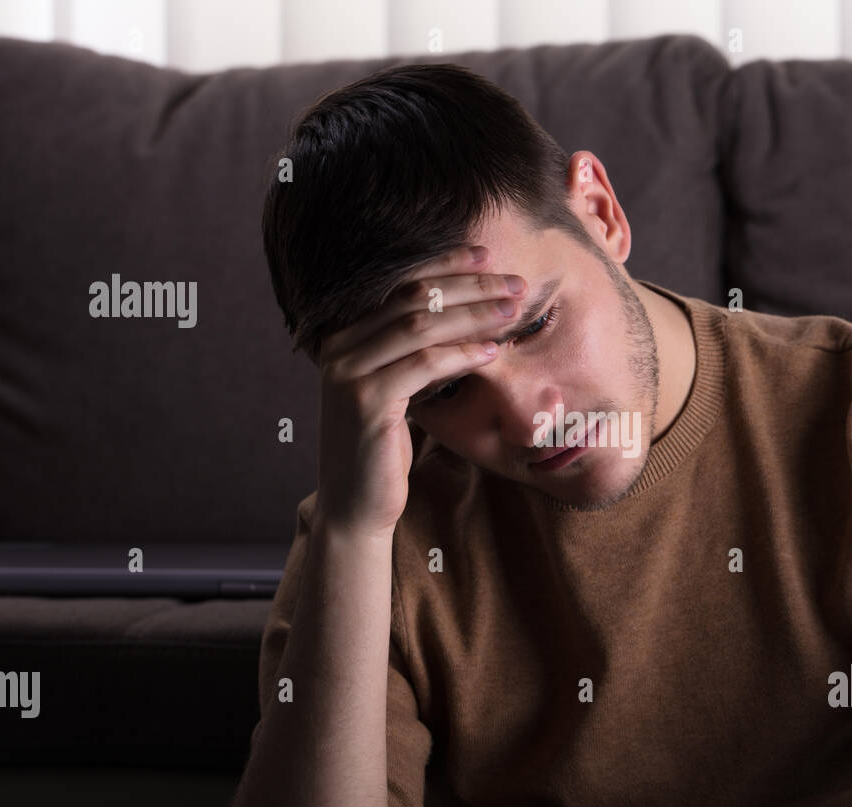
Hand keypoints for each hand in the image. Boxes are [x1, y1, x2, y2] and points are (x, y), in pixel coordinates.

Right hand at [311, 245, 526, 538]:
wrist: (357, 504)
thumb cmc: (385, 446)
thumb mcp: (401, 388)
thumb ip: (417, 350)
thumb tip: (468, 309)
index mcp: (343, 335)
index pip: (399, 284)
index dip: (446, 265)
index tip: (488, 256)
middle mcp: (337, 346)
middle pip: (413, 297)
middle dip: (470, 285)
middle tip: (514, 282)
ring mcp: (346, 372)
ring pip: (420, 325)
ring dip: (474, 314)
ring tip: (513, 310)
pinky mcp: (365, 402)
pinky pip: (424, 365)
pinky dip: (462, 353)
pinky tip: (493, 351)